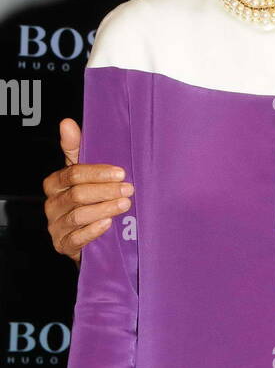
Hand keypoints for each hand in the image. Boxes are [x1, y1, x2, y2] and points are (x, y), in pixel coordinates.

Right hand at [43, 118, 133, 260]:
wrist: (90, 235)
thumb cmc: (89, 198)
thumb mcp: (83, 172)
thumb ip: (75, 148)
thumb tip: (67, 122)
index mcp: (54, 184)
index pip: (73, 174)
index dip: (97, 173)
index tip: (121, 173)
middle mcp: (51, 204)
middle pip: (77, 195)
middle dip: (105, 191)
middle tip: (129, 189)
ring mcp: (55, 226)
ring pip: (78, 216)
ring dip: (104, 209)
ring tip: (125, 204)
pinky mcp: (63, 245)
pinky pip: (76, 238)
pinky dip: (93, 230)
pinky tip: (108, 224)